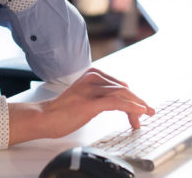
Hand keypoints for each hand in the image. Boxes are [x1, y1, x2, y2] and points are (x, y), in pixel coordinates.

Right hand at [8, 68, 154, 144]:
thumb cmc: (61, 111)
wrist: (44, 117)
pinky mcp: (92, 102)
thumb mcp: (83, 96)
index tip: (139, 107)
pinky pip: (118, 103)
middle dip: (137, 101)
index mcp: (91, 74)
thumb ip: (98, 94)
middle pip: (123, 89)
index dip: (131, 96)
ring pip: (123, 95)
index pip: (118, 84)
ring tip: (145, 115)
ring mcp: (92, 90)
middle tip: (147, 112)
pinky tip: (140, 112)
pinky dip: (132, 107)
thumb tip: (116, 101)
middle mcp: (93, 78)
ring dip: (137, 106)